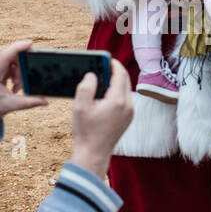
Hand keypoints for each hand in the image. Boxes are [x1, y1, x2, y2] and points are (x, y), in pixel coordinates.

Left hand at [0, 39, 49, 125]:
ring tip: (17, 89)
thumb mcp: (9, 106)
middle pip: (14, 58)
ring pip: (15, 63)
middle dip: (24, 69)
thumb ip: (28, 103)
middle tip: (23, 84)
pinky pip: (13, 67)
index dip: (19, 47)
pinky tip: (15, 88)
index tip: (31, 44)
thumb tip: (45, 102)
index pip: (7, 54)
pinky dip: (17, 76)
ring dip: (21, 74)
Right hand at [69, 61, 133, 178]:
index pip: (120, 74)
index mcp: (118, 101)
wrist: (94, 153)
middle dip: (113, 71)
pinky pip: (124, 98)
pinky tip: (104, 94)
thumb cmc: (86, 131)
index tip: (103, 58)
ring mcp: (130, 112)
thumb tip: (92, 74)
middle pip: (124, 80)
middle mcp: (128, 105)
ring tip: (100, 78)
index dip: (112, 63)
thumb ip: (86, 87)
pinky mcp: (128, 117)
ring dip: (115, 82)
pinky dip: (116, 92)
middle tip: (100, 66)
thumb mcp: (80, 107)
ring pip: (125, 89)